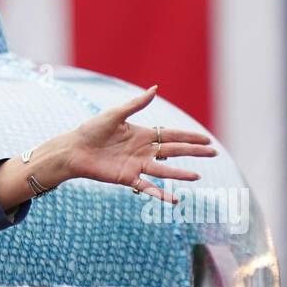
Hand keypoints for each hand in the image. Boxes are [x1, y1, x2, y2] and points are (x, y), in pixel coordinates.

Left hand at [62, 85, 216, 202]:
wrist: (73, 150)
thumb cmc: (91, 130)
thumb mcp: (115, 115)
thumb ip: (136, 104)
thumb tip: (155, 88)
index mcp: (143, 134)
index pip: (172, 135)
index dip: (190, 137)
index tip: (207, 140)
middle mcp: (143, 150)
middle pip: (174, 151)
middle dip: (194, 152)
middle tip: (213, 154)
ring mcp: (136, 165)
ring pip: (164, 170)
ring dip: (180, 173)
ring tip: (197, 176)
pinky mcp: (127, 178)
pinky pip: (146, 186)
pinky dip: (160, 193)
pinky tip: (174, 199)